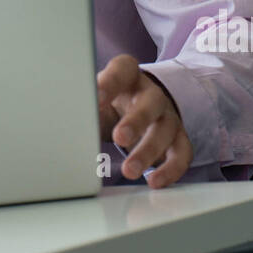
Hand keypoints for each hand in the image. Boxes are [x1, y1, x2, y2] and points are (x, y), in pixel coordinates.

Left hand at [97, 54, 192, 187]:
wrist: (136, 104)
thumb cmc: (111, 101)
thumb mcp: (97, 98)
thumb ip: (87, 109)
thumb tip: (71, 128)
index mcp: (129, 76)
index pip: (123, 70)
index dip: (111, 82)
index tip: (96, 98)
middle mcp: (152, 93)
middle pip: (151, 102)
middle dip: (136, 121)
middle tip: (119, 138)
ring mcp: (168, 116)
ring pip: (166, 130)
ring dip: (148, 151)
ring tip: (130, 171)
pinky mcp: (178, 138)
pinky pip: (181, 154)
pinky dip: (170, 170)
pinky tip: (155, 182)